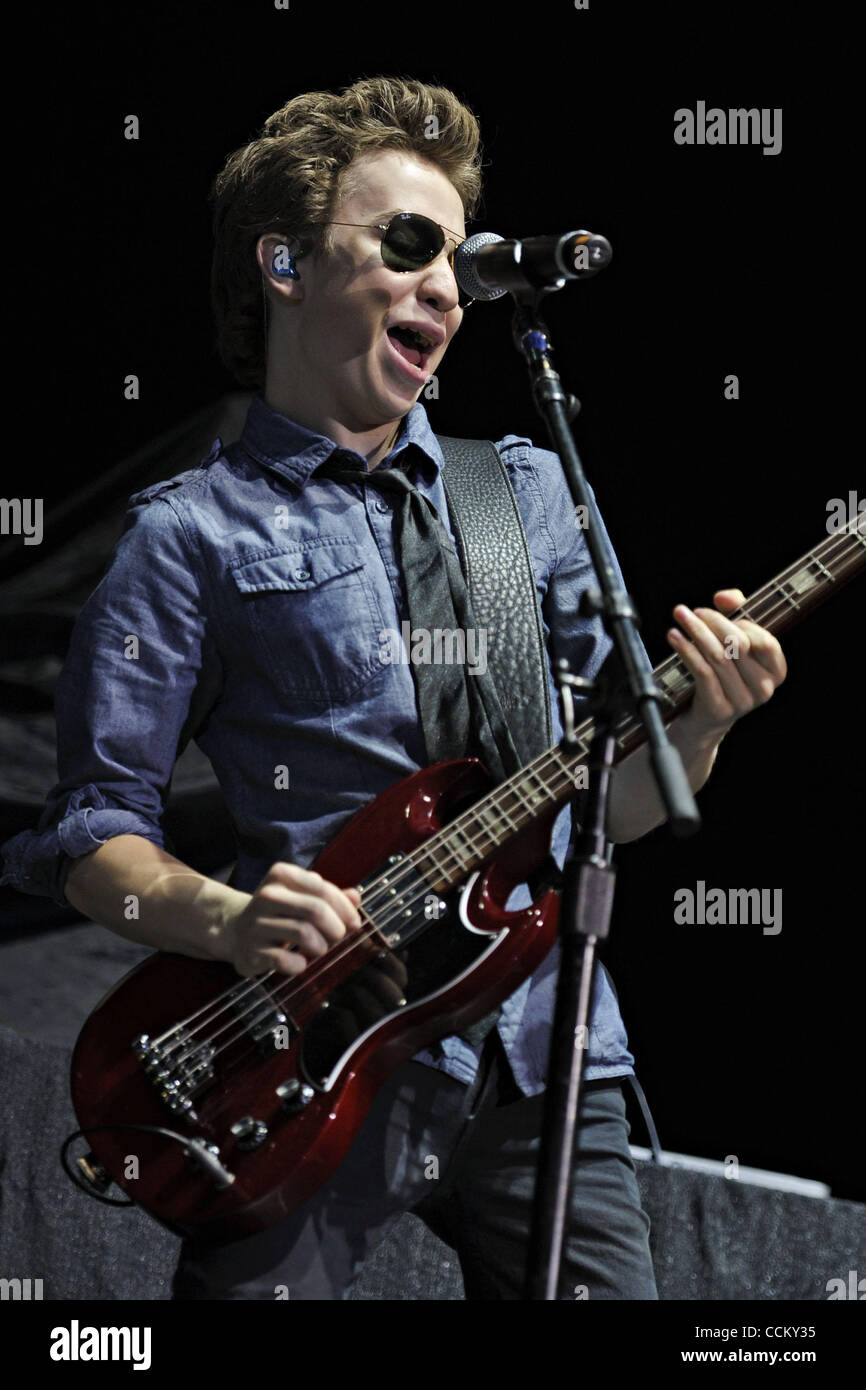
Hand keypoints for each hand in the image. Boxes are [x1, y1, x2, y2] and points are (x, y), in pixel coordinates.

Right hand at [226, 862, 362, 977]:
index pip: (322, 889)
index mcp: (281, 876)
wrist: (235, 930)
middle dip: (336, 928)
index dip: (344, 908)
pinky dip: (300, 964)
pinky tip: (299, 961)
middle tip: (337, 937)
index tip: (353, 922)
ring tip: (318, 948)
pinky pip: (287, 961)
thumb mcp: (301, 896)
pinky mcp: (252, 952)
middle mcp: (267, 896)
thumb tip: (356, 897)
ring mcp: (257, 924)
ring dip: (321, 946)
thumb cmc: (279, 912)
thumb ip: (330, 896)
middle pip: (316, 911)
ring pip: (304, 934)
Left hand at [666, 588, 786, 741]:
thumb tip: (724, 597)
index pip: (766, 641)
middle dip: (712, 622)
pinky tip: (674, 637)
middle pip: (738, 644)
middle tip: (690, 612)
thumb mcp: (735, 643)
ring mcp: (742, 702)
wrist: (704, 719)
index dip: (741, 621)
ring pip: (718, 656)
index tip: (716, 608)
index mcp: (776, 671)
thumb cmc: (722, 673)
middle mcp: (764, 689)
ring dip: (695, 632)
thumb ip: (736, 612)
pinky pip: (702, 672)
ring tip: (680, 617)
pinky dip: (686, 650)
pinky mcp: (719, 708)